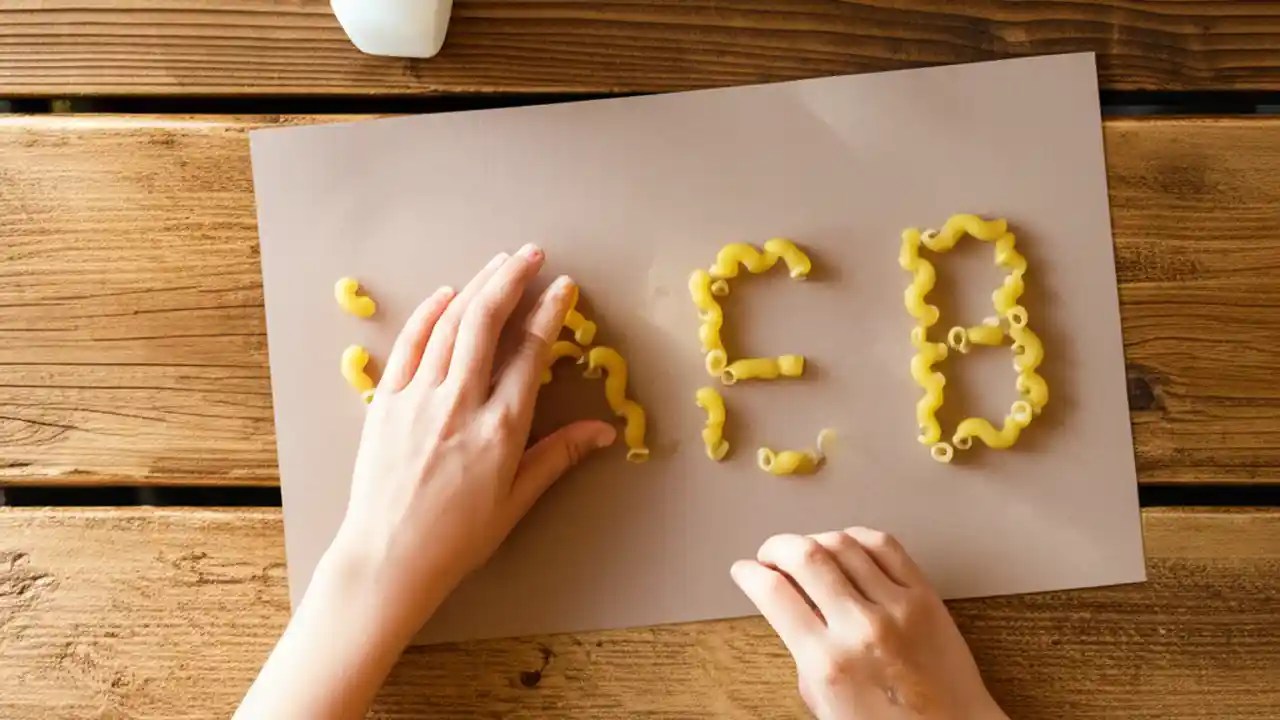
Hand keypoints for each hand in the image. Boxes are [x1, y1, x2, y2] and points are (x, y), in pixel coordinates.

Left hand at [331, 244, 616, 640]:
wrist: (388, 558)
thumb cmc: (457, 538)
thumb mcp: (516, 500)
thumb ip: (558, 455)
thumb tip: (604, 431)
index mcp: (500, 429)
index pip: (529, 352)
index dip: (549, 312)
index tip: (563, 287)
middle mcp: (459, 404)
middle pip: (486, 322)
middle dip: (511, 280)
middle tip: (531, 254)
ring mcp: (417, 399)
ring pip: (449, 325)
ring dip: (475, 287)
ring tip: (497, 263)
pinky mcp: (384, 402)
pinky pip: (409, 345)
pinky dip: (428, 314)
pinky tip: (446, 295)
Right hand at [731, 528, 1005, 719]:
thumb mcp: (825, 704)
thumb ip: (804, 657)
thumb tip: (792, 611)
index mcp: (827, 663)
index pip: (773, 593)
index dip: (749, 574)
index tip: (745, 571)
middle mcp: (860, 628)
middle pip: (805, 556)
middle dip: (776, 547)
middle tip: (770, 554)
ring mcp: (897, 608)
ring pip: (842, 543)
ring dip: (814, 539)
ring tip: (807, 550)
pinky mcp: (926, 597)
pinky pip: (886, 545)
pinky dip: (857, 536)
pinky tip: (847, 544)